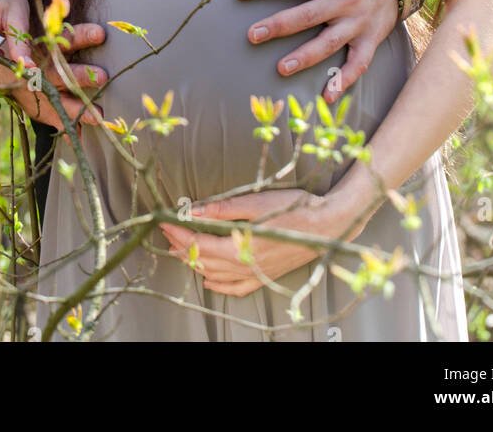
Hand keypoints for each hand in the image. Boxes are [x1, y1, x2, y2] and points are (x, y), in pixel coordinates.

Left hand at [159, 187, 361, 296]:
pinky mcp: (265, 277)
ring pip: (216, 275)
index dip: (179, 232)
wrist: (328, 226)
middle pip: (203, 260)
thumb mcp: (256, 203)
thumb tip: (193, 210)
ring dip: (195, 262)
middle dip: (182, 245)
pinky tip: (210, 280)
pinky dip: (218, 285)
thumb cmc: (294, 210)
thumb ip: (223, 209)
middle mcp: (245, 266)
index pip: (199, 243)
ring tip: (180, 250)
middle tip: (166, 231)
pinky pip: (236, 288)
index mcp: (241, 247)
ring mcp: (255, 274)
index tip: (164, 221)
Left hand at [234, 0, 401, 98]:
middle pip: (307, 15)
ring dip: (306, 57)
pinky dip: (345, 80)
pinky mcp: (370, 38)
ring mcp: (357, 22)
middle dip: (279, 26)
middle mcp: (343, 0)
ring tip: (281, 68)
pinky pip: (359, 63)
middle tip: (252, 36)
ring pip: (329, 42)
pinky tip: (327, 96)